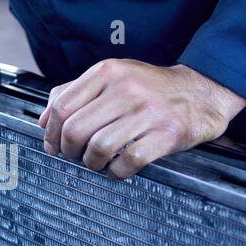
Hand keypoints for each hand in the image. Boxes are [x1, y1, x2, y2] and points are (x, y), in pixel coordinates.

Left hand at [37, 59, 245, 178]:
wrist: (202, 91)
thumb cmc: (150, 87)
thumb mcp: (111, 77)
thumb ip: (73, 92)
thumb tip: (43, 121)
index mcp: (107, 72)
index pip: (62, 105)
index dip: (51, 130)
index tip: (52, 144)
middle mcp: (125, 89)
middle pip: (76, 128)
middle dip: (68, 150)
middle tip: (73, 155)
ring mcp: (148, 112)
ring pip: (99, 147)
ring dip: (91, 163)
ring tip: (95, 162)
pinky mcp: (167, 134)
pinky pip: (128, 162)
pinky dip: (116, 172)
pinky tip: (116, 169)